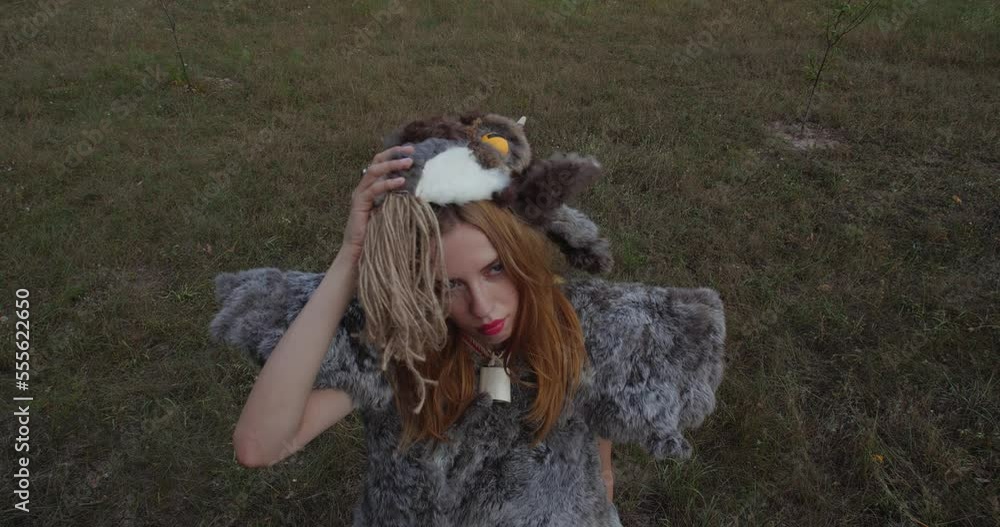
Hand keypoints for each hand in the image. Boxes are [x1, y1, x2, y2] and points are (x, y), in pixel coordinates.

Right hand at [339, 145, 413, 265]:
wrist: (360, 251)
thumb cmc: (378, 233)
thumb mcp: (392, 211)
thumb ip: (399, 198)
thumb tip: (419, 188)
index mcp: (371, 186)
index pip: (381, 163)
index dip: (394, 154)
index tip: (412, 150)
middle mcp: (363, 187)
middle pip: (376, 161)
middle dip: (394, 154)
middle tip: (412, 152)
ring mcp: (359, 194)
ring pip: (374, 171)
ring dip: (392, 165)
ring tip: (409, 163)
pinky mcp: (359, 204)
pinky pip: (373, 189)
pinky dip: (387, 183)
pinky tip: (401, 182)